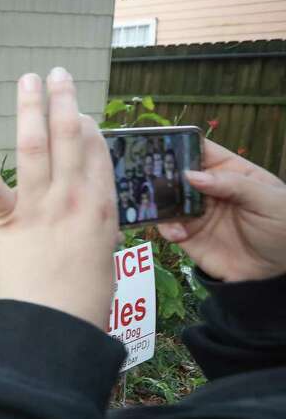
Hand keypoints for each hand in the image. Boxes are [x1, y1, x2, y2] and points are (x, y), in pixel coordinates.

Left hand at [0, 69, 116, 330]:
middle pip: (70, 136)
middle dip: (62, 100)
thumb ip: (94, 220)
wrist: (54, 326)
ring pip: (34, 145)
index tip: (76, 108)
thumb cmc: (81, 297)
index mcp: (101, 206)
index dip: (86, 124)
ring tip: (28, 80)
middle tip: (56, 73)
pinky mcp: (4, 221)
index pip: (96, 150)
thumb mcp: (104, 251)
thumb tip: (87, 204)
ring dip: (30, 107)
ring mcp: (38, 207)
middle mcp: (72, 198)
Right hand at [158, 140, 285, 281]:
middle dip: (160, 172)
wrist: (278, 273)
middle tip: (146, 175)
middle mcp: (207, 189)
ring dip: (158, 201)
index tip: (161, 145)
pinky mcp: (187, 235)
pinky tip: (177, 233)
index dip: (181, 144)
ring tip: (157, 206)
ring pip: (166, 199)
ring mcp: (195, 212)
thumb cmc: (283, 228)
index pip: (201, 150)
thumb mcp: (269, 200)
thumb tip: (191, 175)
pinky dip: (166, 227)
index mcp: (229, 171)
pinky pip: (168, 227)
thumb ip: (233, 185)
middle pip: (176, 173)